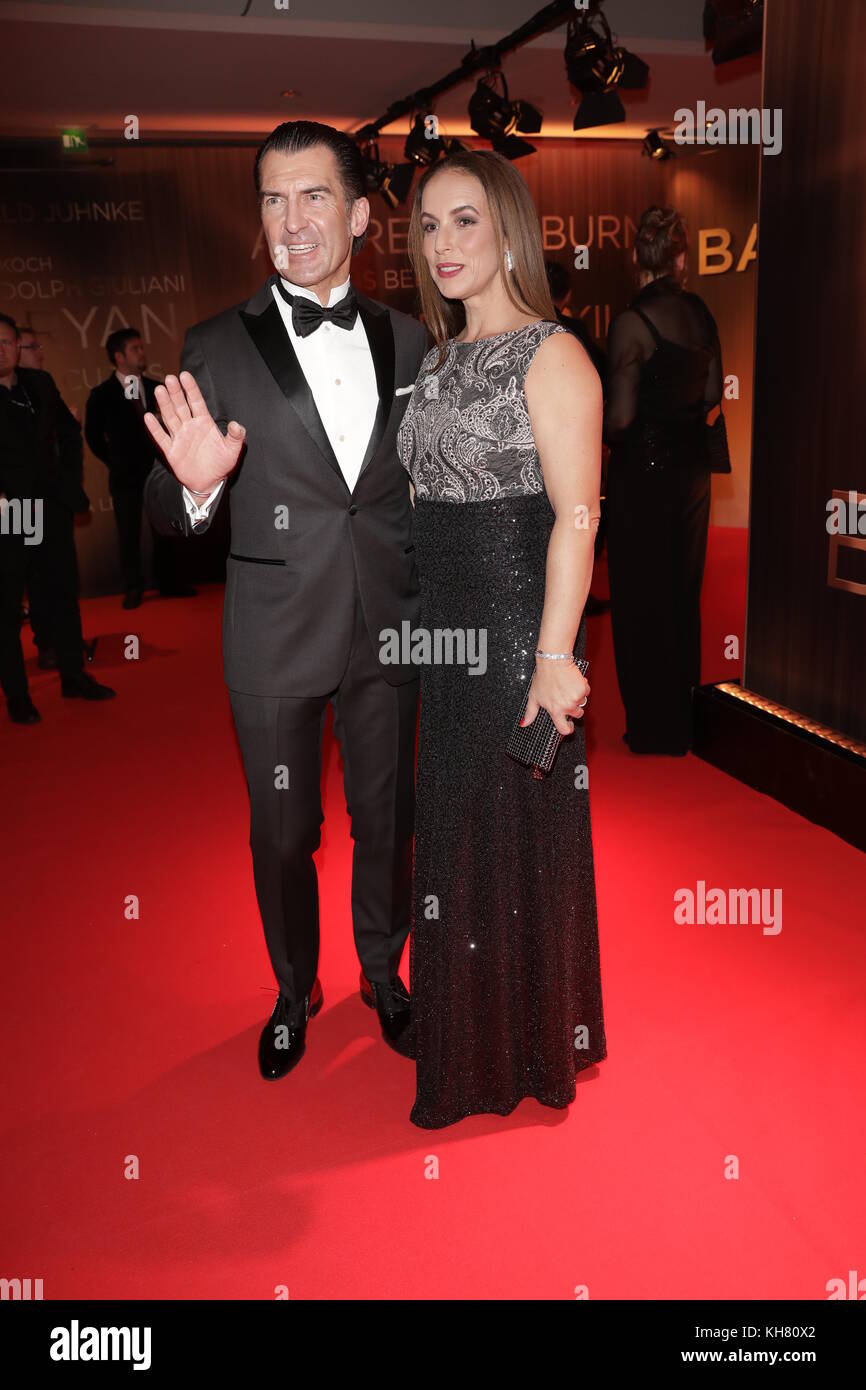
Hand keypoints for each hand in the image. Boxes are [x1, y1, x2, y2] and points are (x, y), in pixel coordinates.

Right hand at [144, 371, 244, 494]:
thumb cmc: (221, 464)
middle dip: (175, 393)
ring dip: (165, 405)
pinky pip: (162, 438)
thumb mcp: (232, 450)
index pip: (196, 402)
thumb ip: (236, 437)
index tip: (185, 375)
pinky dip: (155, 428)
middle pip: (181, 406)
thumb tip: (237, 425)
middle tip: (169, 379)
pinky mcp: (171, 451)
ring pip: (170, 418)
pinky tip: (149, 417)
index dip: (191, 389)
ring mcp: (179, 437)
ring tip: (160, 391)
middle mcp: (190, 427)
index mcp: (204, 423)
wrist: (209, 483)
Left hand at [522, 659, 589, 736]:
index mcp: (555, 710)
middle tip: (565, 696)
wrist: (553, 661)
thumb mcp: (534, 696)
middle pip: (577, 714)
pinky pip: (586, 692)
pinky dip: (582, 687)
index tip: (569, 724)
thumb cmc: (543, 677)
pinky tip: (573, 682)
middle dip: (573, 707)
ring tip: (567, 687)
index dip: (567, 728)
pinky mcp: (583, 689)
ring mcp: (576, 698)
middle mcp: (567, 706)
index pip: (564, 729)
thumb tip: (524, 724)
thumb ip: (530, 712)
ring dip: (577, 696)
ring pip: (582, 702)